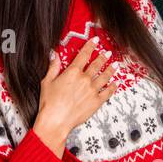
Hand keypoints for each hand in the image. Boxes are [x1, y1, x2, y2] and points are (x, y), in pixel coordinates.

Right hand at [33, 40, 116, 156]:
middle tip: (108, 53)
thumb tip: (53, 54)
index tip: (95, 41)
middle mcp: (84, 79)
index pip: (83, 55)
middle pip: (97, 65)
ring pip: (105, 76)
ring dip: (111, 70)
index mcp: (72, 72)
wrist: (56, 121)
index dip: (90, 46)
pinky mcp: (96, 102)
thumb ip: (53, 67)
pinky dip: (112, 87)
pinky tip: (115, 83)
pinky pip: (107, 92)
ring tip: (115, 65)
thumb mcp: (47, 82)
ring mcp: (92, 90)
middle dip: (103, 57)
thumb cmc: (49, 103)